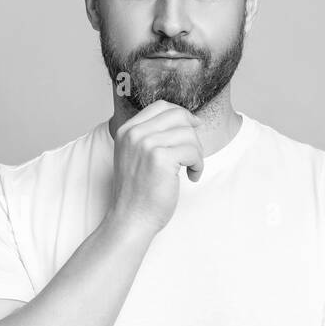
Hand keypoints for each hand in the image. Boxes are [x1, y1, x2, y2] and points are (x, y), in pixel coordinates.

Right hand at [110, 100, 203, 235]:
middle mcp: (134, 134)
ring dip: (197, 153)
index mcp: (126, 131)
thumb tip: (186, 119)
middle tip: (193, 154)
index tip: (193, 128)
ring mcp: (146, 145)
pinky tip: (191, 177)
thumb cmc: (138, 192)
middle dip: (192, 134)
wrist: (130, 219)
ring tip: (191, 169)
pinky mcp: (160, 159)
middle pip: (178, 116)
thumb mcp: (136, 156)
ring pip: (189, 134)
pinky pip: (193, 151)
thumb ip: (151, 136)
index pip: (161, 107)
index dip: (182, 115)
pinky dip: (198, 165)